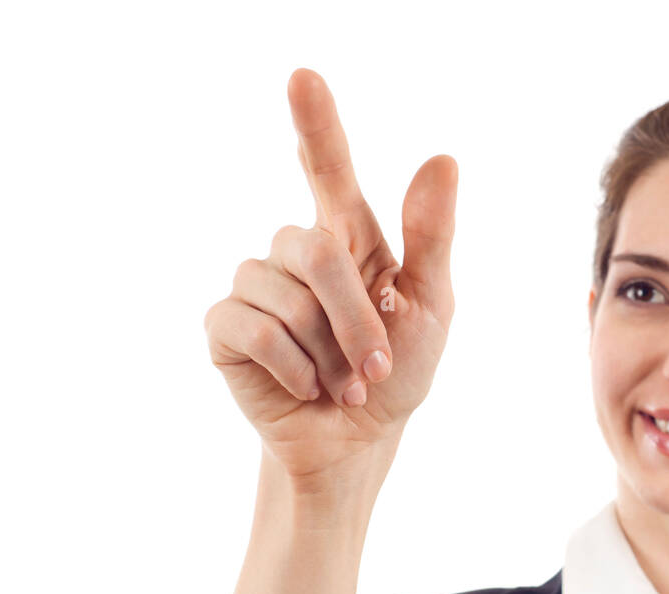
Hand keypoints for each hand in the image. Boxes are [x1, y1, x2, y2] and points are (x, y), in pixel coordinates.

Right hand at [203, 67, 457, 484]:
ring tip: (341, 382)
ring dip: (329, 351)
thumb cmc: (396, 371)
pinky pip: (254, 329)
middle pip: (315, 249)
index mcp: (348, 237)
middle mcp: (296, 252)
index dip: (316, 123)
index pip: (328, 169)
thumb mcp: (430, 306)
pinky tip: (305, 386)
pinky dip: (293, 366)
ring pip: (286, 296)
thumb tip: (442, 158)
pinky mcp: (225, 329)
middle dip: (355, 318)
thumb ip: (431, 237)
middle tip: (378, 365)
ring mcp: (256, 287)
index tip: (303, 77)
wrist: (357, 440)